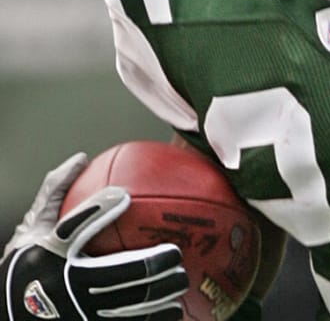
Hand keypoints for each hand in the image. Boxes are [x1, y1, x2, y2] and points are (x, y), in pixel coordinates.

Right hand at [3, 154, 186, 320]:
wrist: (13, 309)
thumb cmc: (29, 261)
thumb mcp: (33, 228)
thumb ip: (55, 193)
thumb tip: (81, 157)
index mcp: (50, 256)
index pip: (74, 228)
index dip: (97, 210)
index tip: (124, 195)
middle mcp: (64, 287)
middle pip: (117, 275)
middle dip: (154, 264)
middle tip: (176, 252)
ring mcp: (78, 313)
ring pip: (129, 304)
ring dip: (161, 292)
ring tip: (181, 279)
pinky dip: (155, 318)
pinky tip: (175, 310)